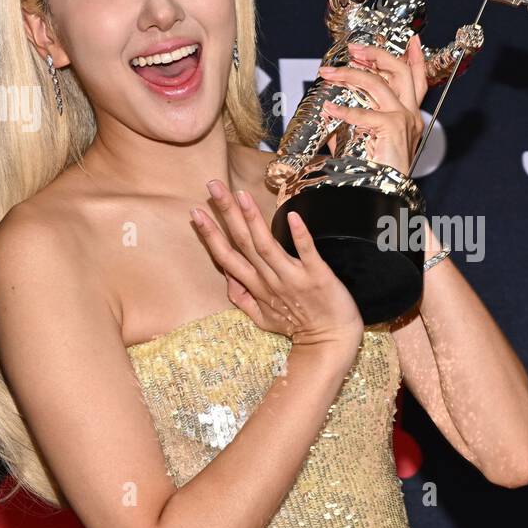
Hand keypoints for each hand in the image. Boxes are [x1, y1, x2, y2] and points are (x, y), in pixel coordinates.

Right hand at [191, 179, 362, 352]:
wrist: (331, 341)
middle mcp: (270, 280)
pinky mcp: (317, 276)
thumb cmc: (297, 327)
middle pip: (242, 243)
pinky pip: (307, 253)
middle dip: (226, 214)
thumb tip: (226, 278)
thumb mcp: (262, 318)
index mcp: (256, 287)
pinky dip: (300, 236)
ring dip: (253, 219)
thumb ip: (241, 298)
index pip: (226, 258)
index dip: (210, 235)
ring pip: (267, 246)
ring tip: (241, 194)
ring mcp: (293, 277)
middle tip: (213, 186)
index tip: (196, 212)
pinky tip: (293, 216)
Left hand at [315, 34, 428, 174]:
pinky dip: (344, 110)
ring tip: (329, 73)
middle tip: (354, 49)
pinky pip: (364, 113)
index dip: (416, 59)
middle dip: (376, 55)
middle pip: (400, 72)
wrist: (383, 195)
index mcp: (409, 117)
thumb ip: (352, 124)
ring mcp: (404, 120)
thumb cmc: (375, 172)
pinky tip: (329, 109)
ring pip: (379, 84)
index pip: (417, 81)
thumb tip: (331, 110)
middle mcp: (411, 115)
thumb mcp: (364, 141)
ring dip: (351, 74)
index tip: (412, 41)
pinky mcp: (393, 128)